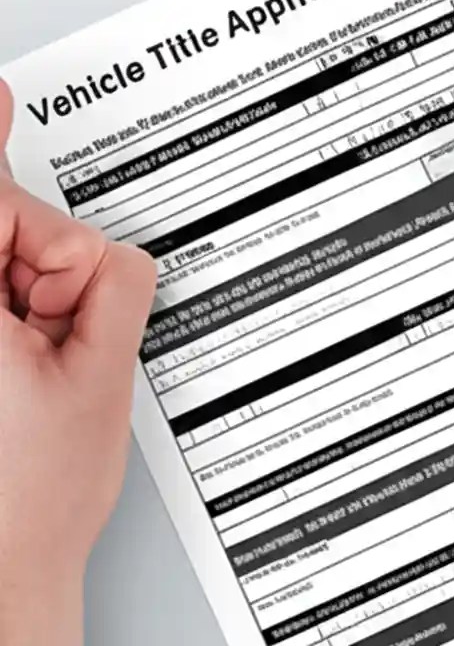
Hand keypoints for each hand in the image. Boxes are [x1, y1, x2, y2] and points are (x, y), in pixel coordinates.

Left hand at [0, 81, 156, 644]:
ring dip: (31, 293)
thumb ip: (110, 282)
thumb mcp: (100, 374)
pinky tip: (22, 331)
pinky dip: (15, 298)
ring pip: (2, 258)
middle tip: (52, 332)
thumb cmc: (31, 494)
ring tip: (36, 365)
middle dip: (42, 261)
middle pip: (5, 223)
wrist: (1, 564)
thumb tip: (105, 245)